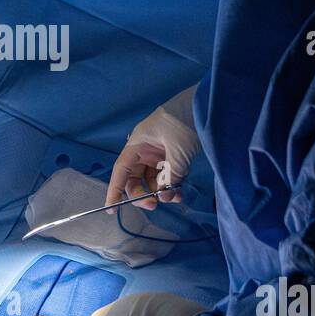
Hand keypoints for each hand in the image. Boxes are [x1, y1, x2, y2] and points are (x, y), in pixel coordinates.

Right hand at [107, 86, 200, 211]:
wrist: (203, 107)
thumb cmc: (184, 121)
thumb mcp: (177, 151)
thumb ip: (170, 176)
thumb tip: (164, 197)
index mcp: (138, 145)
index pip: (121, 171)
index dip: (114, 190)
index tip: (111, 208)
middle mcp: (145, 151)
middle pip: (136, 180)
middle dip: (143, 194)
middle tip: (154, 204)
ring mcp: (158, 155)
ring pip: (153, 181)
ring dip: (161, 193)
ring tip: (175, 198)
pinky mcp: (172, 158)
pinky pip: (167, 178)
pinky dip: (172, 187)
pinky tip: (180, 193)